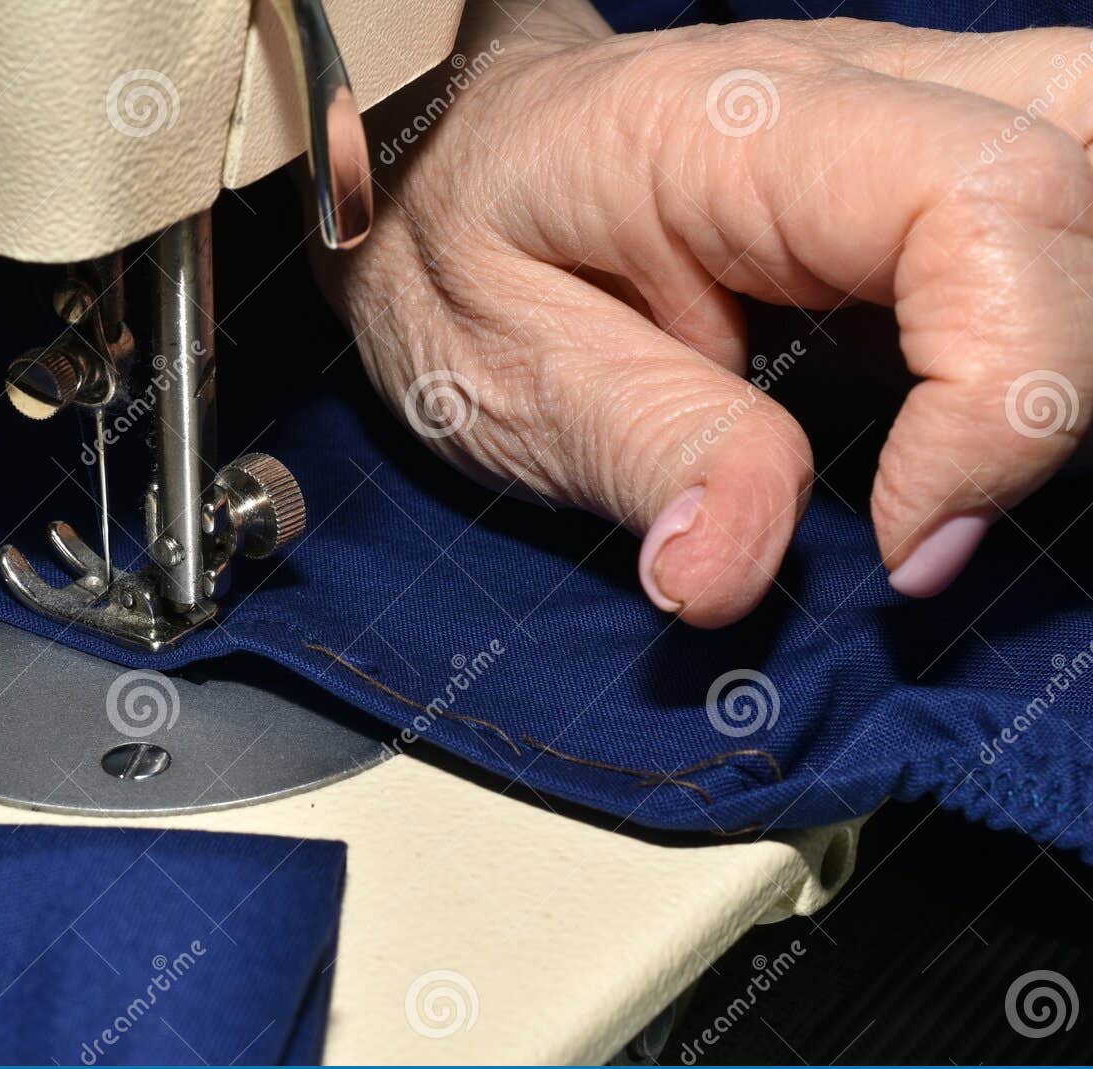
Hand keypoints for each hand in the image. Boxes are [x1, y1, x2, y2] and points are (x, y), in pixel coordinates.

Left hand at [319, 3, 1092, 625]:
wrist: (446, 157)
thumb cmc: (461, 246)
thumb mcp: (503, 369)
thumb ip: (637, 451)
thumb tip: (727, 573)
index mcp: (734, 129)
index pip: (980, 199)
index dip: (1008, 385)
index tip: (909, 539)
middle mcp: (850, 90)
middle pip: (1087, 162)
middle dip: (1067, 364)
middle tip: (943, 506)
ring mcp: (897, 113)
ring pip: (1091, 174)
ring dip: (1062, 340)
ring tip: (951, 462)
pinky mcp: (911, 167)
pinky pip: (1048, 223)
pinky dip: (1033, 332)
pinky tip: (945, 414)